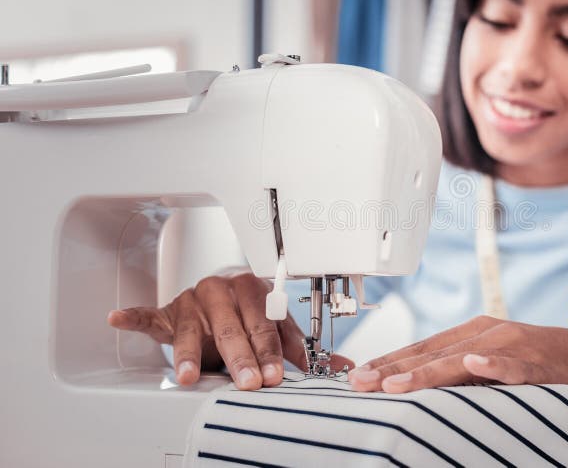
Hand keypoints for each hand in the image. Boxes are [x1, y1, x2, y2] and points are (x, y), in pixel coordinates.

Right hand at [107, 273, 353, 389]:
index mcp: (253, 290)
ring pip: (191, 329)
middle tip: (248, 382)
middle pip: (232, 329)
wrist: (216, 302)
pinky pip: (147, 314)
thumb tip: (345, 369)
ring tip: (186, 375)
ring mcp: (191, 301)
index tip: (277, 376)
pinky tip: (119, 318)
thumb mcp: (275, 330)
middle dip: (241, 358)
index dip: (272, 351)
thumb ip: (302, 349)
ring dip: (187, 354)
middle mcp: (221, 291)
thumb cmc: (246, 317)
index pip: (265, 324)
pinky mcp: (166, 312)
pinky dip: (133, 317)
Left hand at [349, 315, 567, 392]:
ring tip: (396, 384)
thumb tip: (416, 385)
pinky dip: (495, 366)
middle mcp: (487, 334)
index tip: (358, 376)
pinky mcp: (538, 363)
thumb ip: (459, 369)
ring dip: (427, 371)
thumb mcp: (492, 359)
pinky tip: (476, 366)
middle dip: (393, 368)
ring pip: (462, 359)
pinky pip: (514, 366)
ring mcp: (512, 346)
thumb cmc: (539, 359)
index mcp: (473, 332)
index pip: (422, 347)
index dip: (389, 360)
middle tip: (361, 382)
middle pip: (432, 352)